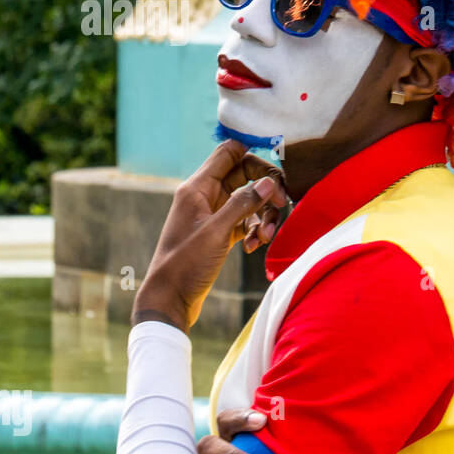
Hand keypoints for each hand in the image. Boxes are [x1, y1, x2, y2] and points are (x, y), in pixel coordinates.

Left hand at [132, 140, 288, 333]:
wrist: (171, 299)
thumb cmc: (185, 264)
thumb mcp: (217, 232)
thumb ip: (244, 203)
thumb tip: (269, 182)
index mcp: (197, 188)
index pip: (229, 153)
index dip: (253, 154)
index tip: (276, 167)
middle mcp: (205, 196)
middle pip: (244, 176)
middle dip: (266, 189)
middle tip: (282, 204)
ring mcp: (213, 215)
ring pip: (248, 201)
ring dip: (263, 215)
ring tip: (266, 237)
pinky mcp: (220, 232)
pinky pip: (245, 221)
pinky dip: (254, 230)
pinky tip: (254, 247)